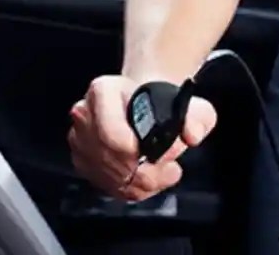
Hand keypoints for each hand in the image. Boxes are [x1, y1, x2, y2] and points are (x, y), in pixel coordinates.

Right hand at [67, 74, 217, 201]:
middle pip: (111, 158)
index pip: (110, 131)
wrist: (145, 106)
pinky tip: (149, 178)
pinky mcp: (83, 162)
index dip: (136, 150)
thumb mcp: (191, 104)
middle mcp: (85, 114)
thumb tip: (192, 135)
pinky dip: (133, 188)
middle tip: (170, 166)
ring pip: (111, 176)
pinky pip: (108, 187)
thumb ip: (198, 118)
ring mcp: (80, 140)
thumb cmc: (163, 104)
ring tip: (164, 171)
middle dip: (146, 170)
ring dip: (142, 181)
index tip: (161, 156)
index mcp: (103, 91)